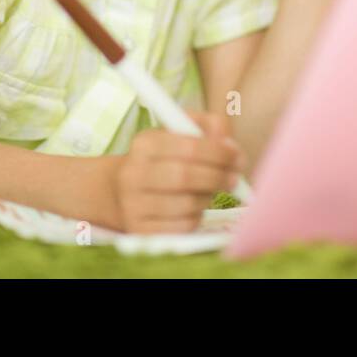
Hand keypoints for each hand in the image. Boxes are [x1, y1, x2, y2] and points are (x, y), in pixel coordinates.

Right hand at [104, 110, 244, 233]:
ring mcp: (134, 205)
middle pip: (186, 176)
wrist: (120, 191)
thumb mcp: (179, 133)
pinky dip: (197, 216)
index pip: (188, 147)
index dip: (218, 152)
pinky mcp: (141, 230)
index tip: (236, 155)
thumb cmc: (162, 159)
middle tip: (234, 177)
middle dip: (218, 176)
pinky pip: (182, 226)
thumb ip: (208, 126)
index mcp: (144, 144)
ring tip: (212, 190)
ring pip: (187, 204)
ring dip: (209, 197)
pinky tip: (195, 207)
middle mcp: (133, 174)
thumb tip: (228, 143)